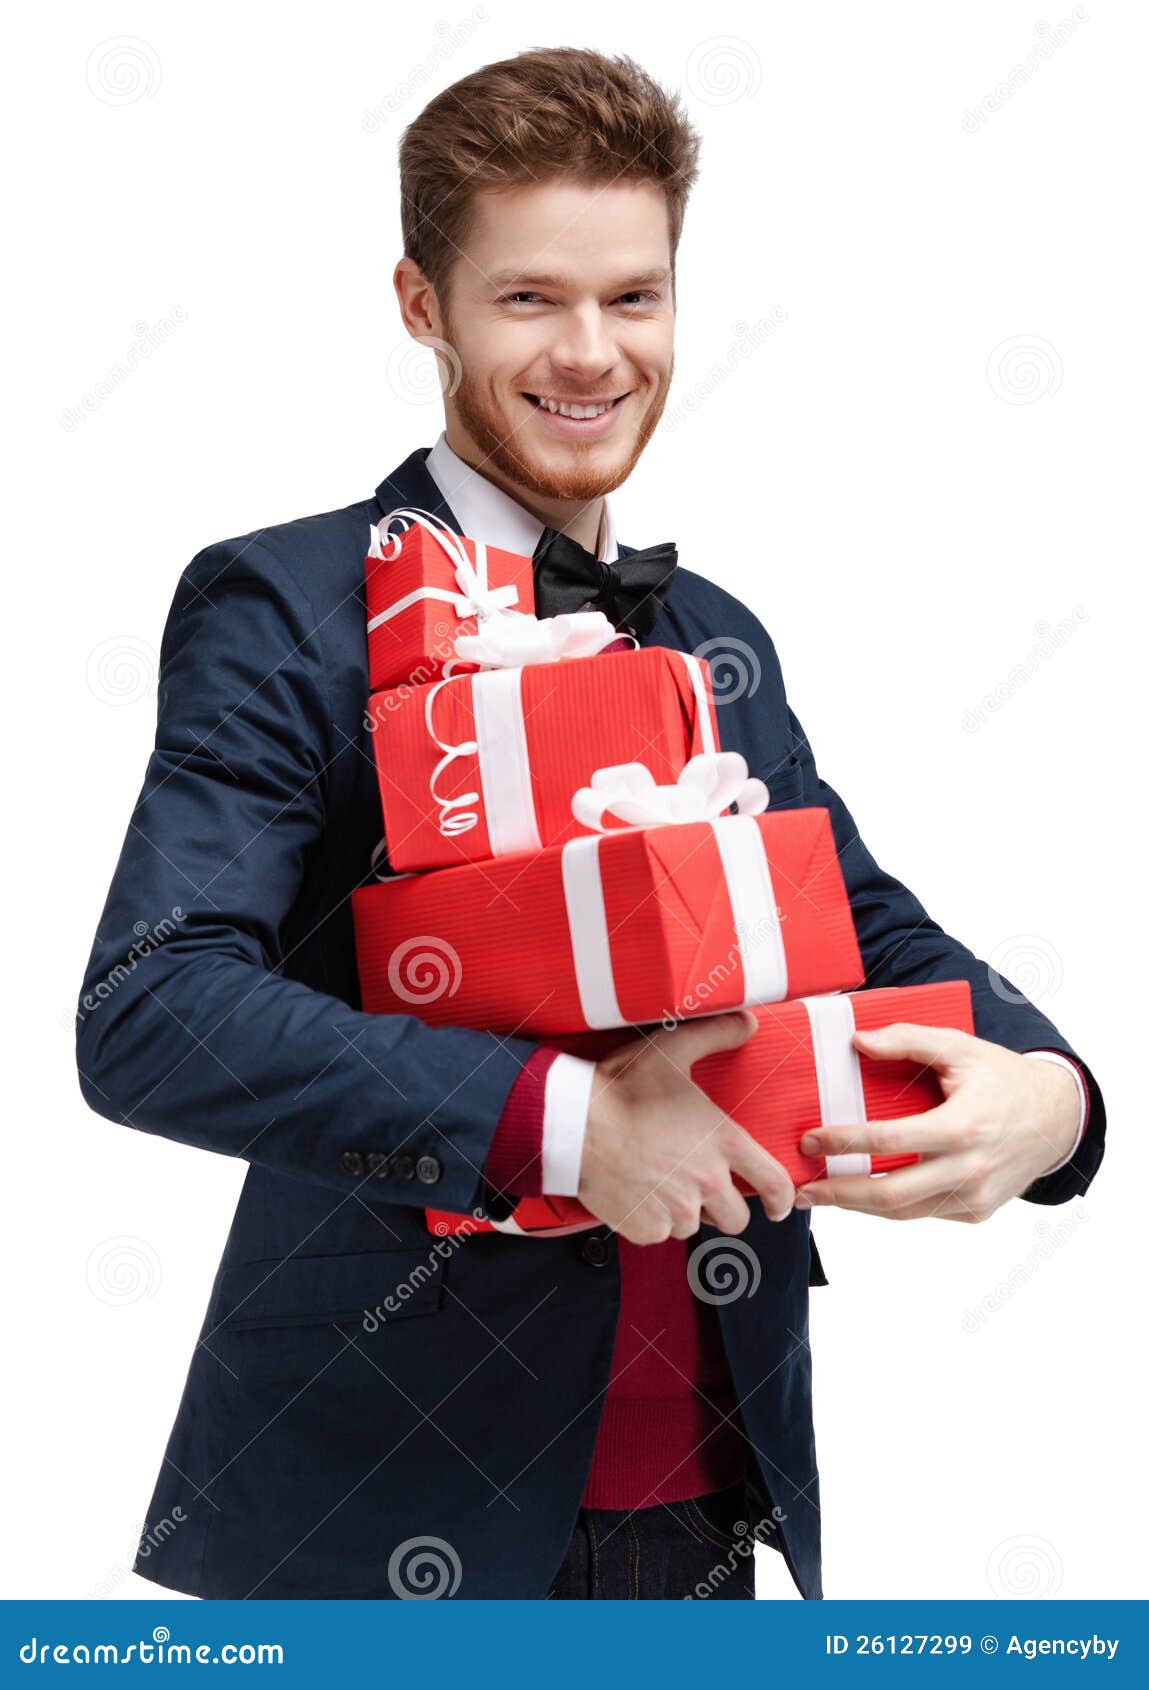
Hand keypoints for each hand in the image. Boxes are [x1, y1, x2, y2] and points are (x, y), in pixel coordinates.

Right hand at [578, 1010, 795, 1244]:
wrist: (574, 1124)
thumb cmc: (623, 1088)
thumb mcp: (671, 1050)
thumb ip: (715, 1034)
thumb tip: (748, 1022)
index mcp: (722, 1144)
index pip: (774, 1185)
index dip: (782, 1200)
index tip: (777, 1205)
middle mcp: (707, 1182)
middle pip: (736, 1218)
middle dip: (724, 1208)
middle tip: (702, 1190)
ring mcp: (676, 1210)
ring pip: (693, 1225)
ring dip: (683, 1211)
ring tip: (659, 1183)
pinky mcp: (646, 1228)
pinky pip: (658, 1233)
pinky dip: (651, 1220)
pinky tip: (635, 1193)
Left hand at [792, 1023, 1081, 1222]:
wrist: (1056, 1118)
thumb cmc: (1002, 1078)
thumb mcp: (959, 1046)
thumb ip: (907, 1039)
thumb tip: (856, 1041)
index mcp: (963, 1126)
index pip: (889, 1140)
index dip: (844, 1142)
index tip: (810, 1141)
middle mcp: (969, 1169)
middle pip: (890, 1195)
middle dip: (838, 1194)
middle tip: (802, 1189)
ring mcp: (974, 1196)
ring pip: (903, 1212)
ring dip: (857, 1207)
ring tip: (820, 1196)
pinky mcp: (976, 1211)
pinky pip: (923, 1212)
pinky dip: (890, 1206)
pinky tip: (862, 1194)